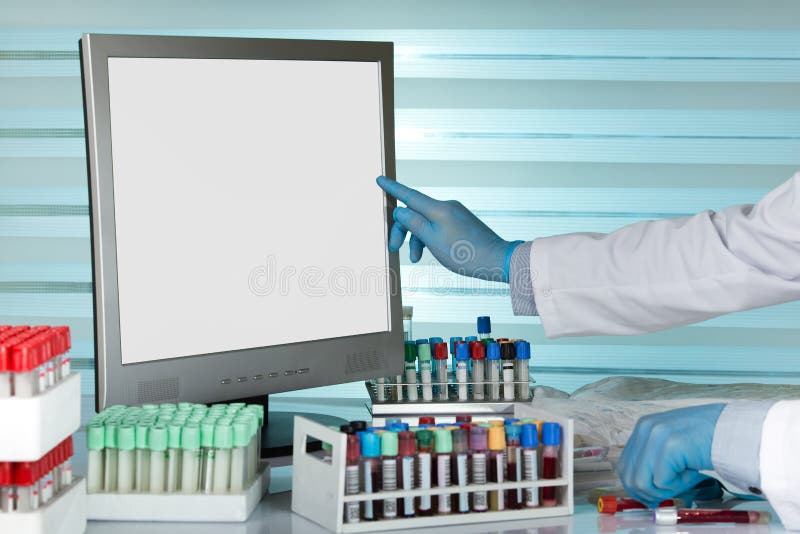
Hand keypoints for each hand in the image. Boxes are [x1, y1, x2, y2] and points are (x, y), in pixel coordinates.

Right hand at [376, 176, 520, 281]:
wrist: (496, 260)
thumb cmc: (465, 253)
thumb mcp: (432, 240)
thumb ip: (414, 223)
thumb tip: (400, 210)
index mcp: (439, 208)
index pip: (409, 195)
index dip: (393, 188)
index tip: (380, 179)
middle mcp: (447, 206)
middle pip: (415, 212)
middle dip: (402, 229)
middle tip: (394, 248)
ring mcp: (455, 214)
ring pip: (426, 222)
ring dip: (416, 239)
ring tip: (415, 258)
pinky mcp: (461, 222)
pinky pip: (438, 226)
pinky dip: (429, 238)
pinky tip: (430, 252)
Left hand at [617, 403, 724, 507]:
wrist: (737, 431)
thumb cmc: (708, 441)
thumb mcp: (672, 444)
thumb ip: (654, 458)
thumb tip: (640, 488)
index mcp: (643, 427)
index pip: (625, 466)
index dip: (637, 488)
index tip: (655, 496)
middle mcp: (645, 428)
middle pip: (630, 478)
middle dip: (651, 493)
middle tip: (674, 490)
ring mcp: (656, 435)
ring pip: (642, 483)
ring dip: (667, 489)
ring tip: (686, 476)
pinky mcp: (669, 446)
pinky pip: (662, 482)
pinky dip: (680, 484)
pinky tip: (694, 470)